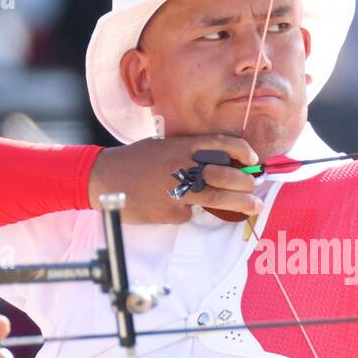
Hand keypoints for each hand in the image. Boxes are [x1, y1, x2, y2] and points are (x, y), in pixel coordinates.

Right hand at [89, 134, 262, 223]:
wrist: (103, 178)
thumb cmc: (133, 161)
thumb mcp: (162, 147)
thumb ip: (186, 153)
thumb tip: (217, 164)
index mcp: (181, 146)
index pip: (221, 144)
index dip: (242, 151)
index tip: (253, 159)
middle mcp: (182, 165)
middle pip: (225, 175)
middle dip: (246, 183)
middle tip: (254, 188)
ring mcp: (176, 190)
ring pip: (217, 198)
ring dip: (241, 203)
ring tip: (254, 206)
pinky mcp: (170, 211)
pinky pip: (188, 214)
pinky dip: (187, 212)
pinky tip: (171, 207)